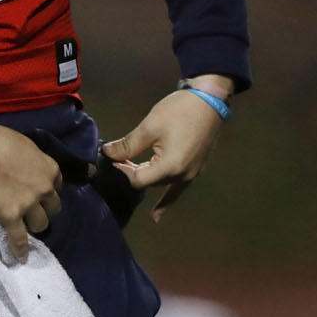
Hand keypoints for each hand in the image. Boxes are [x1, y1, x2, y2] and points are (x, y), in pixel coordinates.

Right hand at [0, 117, 61, 261]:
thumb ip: (31, 162)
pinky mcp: (12, 217)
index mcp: (50, 168)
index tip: (39, 191)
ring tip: (25, 226)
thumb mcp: (24, 146)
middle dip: (45, 209)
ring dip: (34, 225)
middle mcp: (45, 188)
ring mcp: (29, 204)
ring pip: (41, 224)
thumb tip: (25, 169)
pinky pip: (19, 238)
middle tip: (32, 209)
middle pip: (54, 208)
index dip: (47, 189)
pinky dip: (20, 249)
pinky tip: (20, 257)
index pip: (57, 185)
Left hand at [101, 74, 231, 221]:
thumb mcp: (149, 128)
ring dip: (146, 179)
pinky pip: (178, 188)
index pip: (137, 179)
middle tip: (119, 157)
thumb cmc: (178, 112)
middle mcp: (182, 176)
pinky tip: (157, 214)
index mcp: (170, 167)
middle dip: (132, 172)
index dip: (122, 169)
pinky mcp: (196, 168)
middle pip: (149, 182)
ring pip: (162, 185)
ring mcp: (192, 174)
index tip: (113, 156)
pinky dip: (166, 199)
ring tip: (130, 172)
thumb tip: (107, 153)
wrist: (209, 101)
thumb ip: (127, 145)